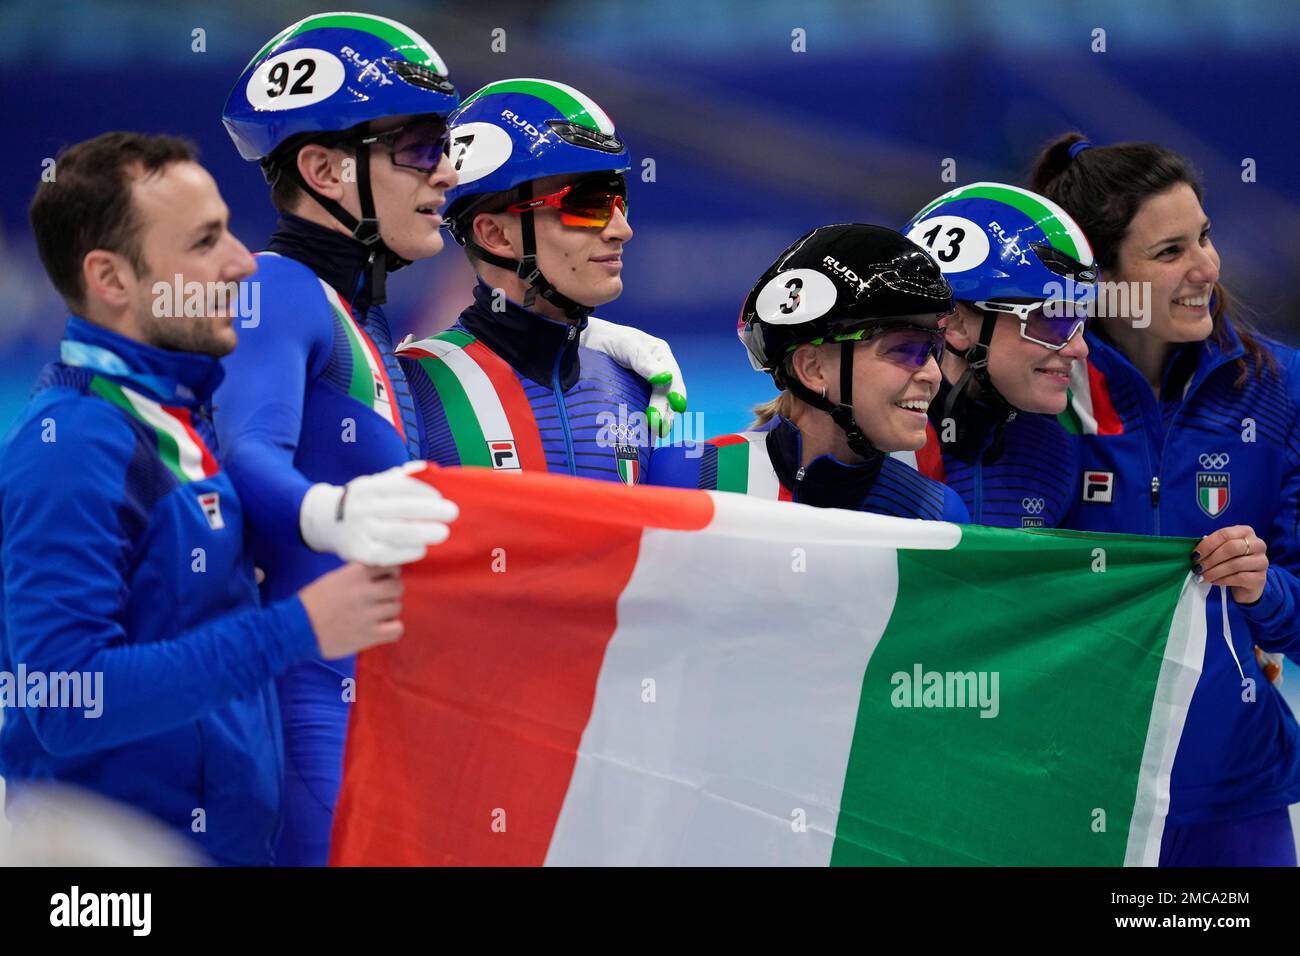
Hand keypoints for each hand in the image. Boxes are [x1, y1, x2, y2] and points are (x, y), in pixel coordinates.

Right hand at [299, 461, 458, 564]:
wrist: (326, 521)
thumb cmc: (363, 501)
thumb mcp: (375, 482)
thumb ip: (400, 477)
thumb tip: (426, 468)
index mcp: (369, 487)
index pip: (402, 486)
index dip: (425, 491)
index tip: (441, 497)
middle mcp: (363, 507)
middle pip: (403, 509)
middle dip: (431, 511)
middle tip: (453, 513)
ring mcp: (360, 530)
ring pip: (397, 533)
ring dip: (424, 533)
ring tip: (443, 533)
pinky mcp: (360, 552)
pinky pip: (388, 554)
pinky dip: (408, 552)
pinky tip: (422, 549)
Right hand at [299, 563, 404, 658]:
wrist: (296, 628)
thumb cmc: (311, 603)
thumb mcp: (333, 578)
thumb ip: (357, 575)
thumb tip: (379, 575)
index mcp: (356, 574)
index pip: (390, 567)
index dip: (389, 574)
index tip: (383, 579)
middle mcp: (366, 591)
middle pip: (397, 587)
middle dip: (391, 592)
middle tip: (380, 599)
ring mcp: (370, 614)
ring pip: (397, 607)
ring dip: (389, 611)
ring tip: (375, 615)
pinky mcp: (370, 634)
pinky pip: (397, 629)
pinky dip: (392, 628)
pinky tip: (381, 628)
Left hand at [580, 317, 686, 437]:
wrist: (585, 344)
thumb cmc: (607, 339)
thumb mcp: (627, 345)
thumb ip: (644, 361)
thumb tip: (664, 378)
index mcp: (661, 356)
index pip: (673, 378)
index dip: (675, 395)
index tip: (675, 407)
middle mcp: (658, 371)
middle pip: (668, 395)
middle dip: (666, 412)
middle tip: (660, 428)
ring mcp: (647, 386)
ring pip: (660, 405)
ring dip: (660, 420)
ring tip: (657, 433)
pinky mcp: (635, 397)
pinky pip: (644, 409)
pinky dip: (646, 421)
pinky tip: (647, 432)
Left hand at [1192, 525, 1267, 604]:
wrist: (1247, 584)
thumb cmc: (1231, 562)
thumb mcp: (1222, 550)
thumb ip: (1212, 547)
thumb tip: (1195, 554)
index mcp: (1246, 532)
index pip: (1225, 534)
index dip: (1207, 545)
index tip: (1195, 555)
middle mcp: (1258, 544)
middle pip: (1232, 548)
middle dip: (1211, 559)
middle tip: (1197, 567)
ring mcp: (1262, 561)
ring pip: (1235, 564)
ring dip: (1214, 571)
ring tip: (1202, 576)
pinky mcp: (1260, 578)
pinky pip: (1240, 578)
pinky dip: (1223, 580)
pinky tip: (1213, 581)